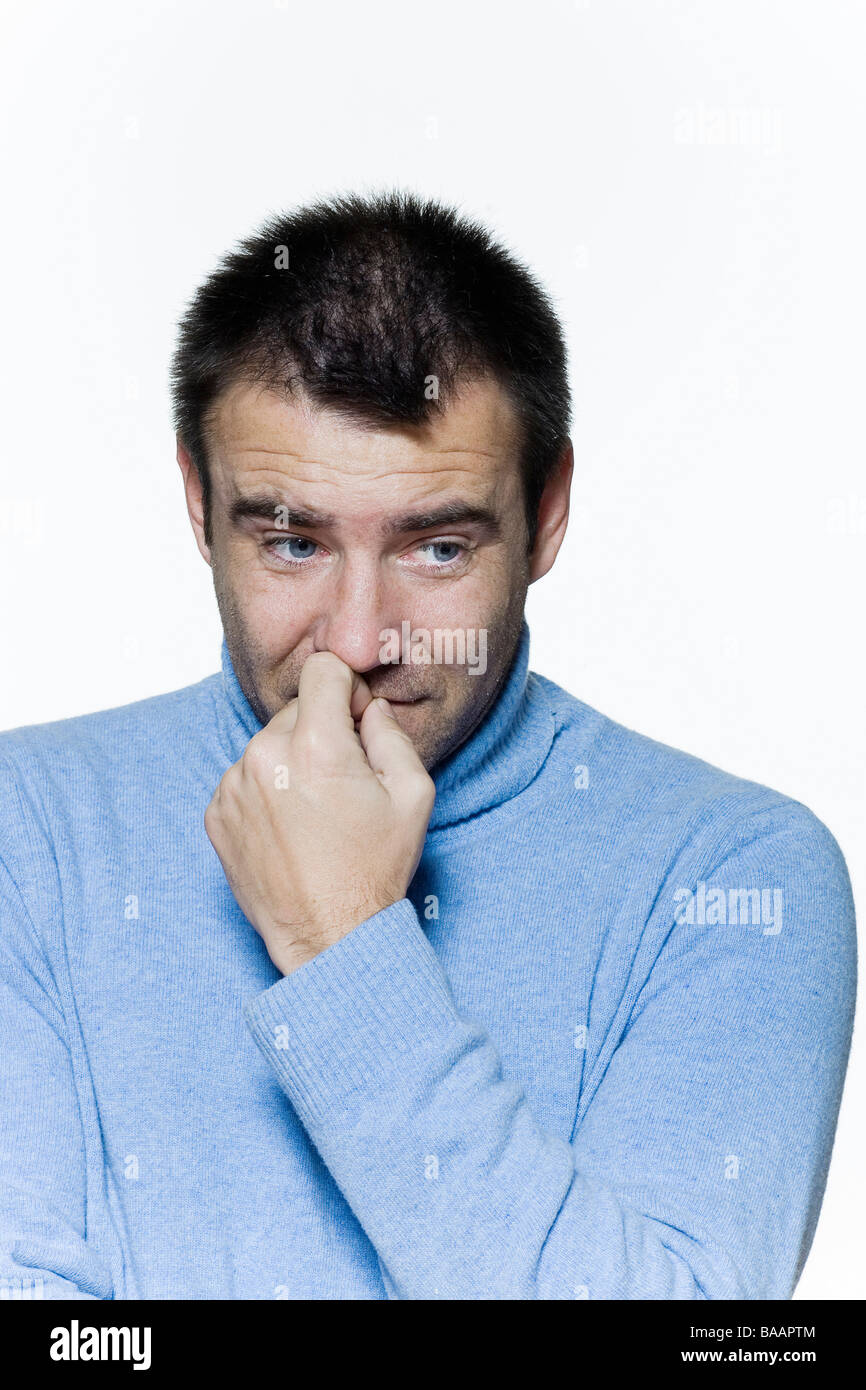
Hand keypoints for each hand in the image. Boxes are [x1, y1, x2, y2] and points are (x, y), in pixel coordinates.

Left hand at [205, 651, 435, 973]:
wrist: (328, 935)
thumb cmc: (374, 868)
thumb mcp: (413, 795)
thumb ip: (392, 734)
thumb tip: (370, 708)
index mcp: (316, 745)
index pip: (322, 668)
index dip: (347, 688)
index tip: (357, 721)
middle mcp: (265, 757)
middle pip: (296, 710)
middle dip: (321, 732)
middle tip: (343, 783)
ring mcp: (234, 786)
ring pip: (268, 744)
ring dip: (291, 763)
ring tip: (315, 813)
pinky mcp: (216, 813)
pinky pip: (245, 778)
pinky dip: (266, 792)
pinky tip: (290, 828)